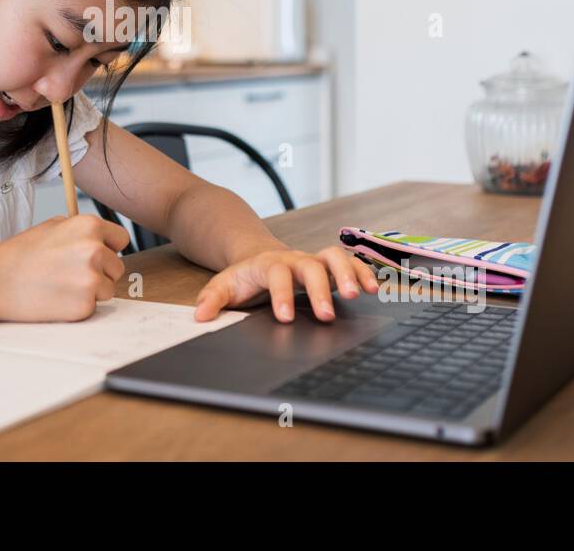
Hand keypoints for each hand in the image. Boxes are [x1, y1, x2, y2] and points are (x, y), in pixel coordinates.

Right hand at [0, 214, 129, 321]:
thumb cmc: (20, 254)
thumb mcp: (53, 226)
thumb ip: (80, 230)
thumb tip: (102, 238)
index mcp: (89, 226)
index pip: (121, 239)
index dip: (108, 248)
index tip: (95, 254)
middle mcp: (95, 250)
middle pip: (117, 267)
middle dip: (101, 271)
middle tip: (70, 273)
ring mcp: (91, 279)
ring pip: (108, 289)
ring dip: (92, 290)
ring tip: (62, 285)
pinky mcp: (85, 305)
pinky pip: (94, 307)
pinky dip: (79, 306)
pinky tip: (57, 298)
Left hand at [194, 246, 379, 322]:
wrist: (256, 255)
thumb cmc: (244, 276)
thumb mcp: (223, 284)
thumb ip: (212, 298)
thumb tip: (200, 315)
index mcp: (268, 265)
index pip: (276, 275)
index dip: (281, 295)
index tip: (285, 318)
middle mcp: (295, 259)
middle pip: (311, 266)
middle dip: (320, 289)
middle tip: (326, 315)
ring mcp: (313, 261)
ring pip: (335, 256)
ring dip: (349, 273)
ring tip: (360, 294)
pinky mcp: (329, 267)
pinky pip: (350, 264)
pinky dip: (363, 272)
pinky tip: (374, 289)